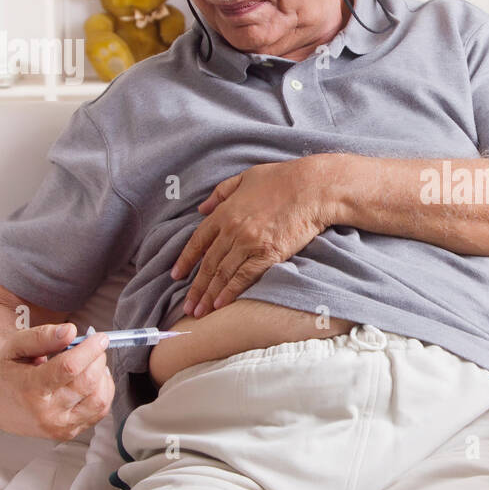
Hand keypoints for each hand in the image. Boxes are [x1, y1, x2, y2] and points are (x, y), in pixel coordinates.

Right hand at [0, 323, 113, 440]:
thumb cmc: (8, 372)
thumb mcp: (15, 347)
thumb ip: (42, 336)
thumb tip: (71, 331)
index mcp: (29, 389)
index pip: (69, 368)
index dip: (89, 350)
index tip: (100, 338)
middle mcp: (45, 413)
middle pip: (87, 382)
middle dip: (98, 358)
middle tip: (94, 346)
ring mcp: (58, 427)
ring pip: (99, 399)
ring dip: (103, 375)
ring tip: (91, 363)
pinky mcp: (69, 433)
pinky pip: (100, 411)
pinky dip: (103, 391)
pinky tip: (92, 379)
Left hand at [170, 156, 336, 316]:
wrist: (312, 188)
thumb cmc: (282, 179)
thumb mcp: (245, 177)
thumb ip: (220, 192)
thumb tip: (201, 208)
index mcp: (225, 212)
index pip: (198, 241)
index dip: (186, 260)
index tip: (176, 275)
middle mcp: (233, 230)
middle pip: (208, 263)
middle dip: (196, 287)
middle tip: (187, 306)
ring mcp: (250, 243)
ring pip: (223, 274)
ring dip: (209, 295)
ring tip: (200, 312)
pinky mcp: (269, 254)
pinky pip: (244, 277)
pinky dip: (231, 292)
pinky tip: (221, 304)